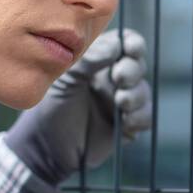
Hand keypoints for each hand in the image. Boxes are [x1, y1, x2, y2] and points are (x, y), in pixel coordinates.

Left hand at [3, 28, 152, 184]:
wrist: (47, 148)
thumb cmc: (50, 109)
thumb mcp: (64, 79)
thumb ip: (88, 59)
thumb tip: (116, 46)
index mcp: (97, 63)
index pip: (123, 44)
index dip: (132, 43)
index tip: (131, 48)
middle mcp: (111, 80)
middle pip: (137, 65)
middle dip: (132, 71)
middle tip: (119, 78)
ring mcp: (120, 103)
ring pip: (143, 91)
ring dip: (136, 95)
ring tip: (120, 102)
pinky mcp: (127, 126)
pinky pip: (146, 116)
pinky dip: (139, 117)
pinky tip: (125, 122)